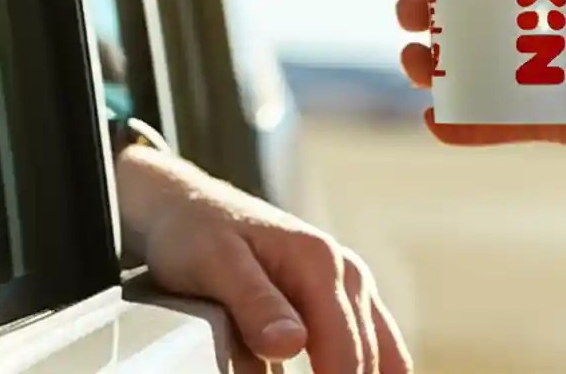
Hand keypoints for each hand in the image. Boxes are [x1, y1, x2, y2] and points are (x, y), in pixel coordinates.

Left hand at [117, 144, 410, 373]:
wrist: (188, 207)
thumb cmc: (197, 232)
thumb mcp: (215, 264)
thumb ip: (256, 303)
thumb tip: (292, 344)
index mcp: (321, 264)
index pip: (346, 349)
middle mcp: (346, 273)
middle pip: (367, 355)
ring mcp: (347, 286)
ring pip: (376, 351)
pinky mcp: (337, 301)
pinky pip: (364, 345)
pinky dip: (354, 369)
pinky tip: (328, 372)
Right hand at [396, 0, 565, 165]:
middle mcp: (541, 17)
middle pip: (458, 6)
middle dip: (420, 7)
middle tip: (410, 9)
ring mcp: (539, 70)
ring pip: (465, 63)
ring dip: (427, 63)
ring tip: (418, 64)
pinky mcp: (549, 118)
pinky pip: (492, 121)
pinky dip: (460, 123)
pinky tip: (438, 120)